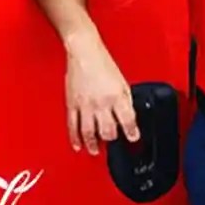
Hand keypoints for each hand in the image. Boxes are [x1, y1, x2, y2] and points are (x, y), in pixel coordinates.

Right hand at [64, 34, 136, 154]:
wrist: (84, 53)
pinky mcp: (72, 104)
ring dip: (93, 144)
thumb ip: (126, 100)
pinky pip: (72, 125)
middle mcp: (101, 103)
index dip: (131, 133)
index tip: (133, 139)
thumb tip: (130, 116)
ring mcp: (85, 105)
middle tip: (113, 147)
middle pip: (107, 130)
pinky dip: (75, 138)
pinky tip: (78, 145)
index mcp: (117, 96)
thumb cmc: (103, 64)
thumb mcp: (123, 82)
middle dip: (112, 140)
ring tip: (96, 151)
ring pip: (89, 132)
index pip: (127, 120)